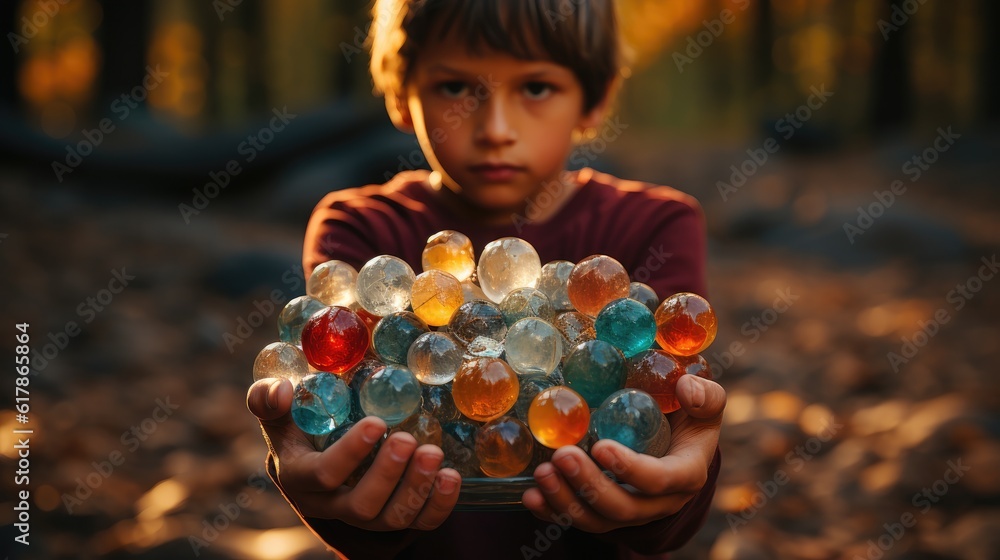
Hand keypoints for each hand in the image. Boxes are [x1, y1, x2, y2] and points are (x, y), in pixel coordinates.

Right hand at [247, 377, 461, 530]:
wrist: (317, 457)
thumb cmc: (301, 427)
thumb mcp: (281, 414)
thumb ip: (268, 400)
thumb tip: (281, 390)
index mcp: (301, 479)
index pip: (323, 475)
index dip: (350, 453)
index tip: (376, 422)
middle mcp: (331, 505)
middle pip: (360, 506)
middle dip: (387, 475)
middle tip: (409, 440)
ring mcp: (364, 517)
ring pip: (390, 519)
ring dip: (416, 489)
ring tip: (434, 454)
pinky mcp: (393, 518)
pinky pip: (418, 524)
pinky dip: (438, 506)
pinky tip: (451, 477)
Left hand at [522, 374, 725, 532]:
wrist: (676, 444)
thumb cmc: (688, 418)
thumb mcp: (706, 405)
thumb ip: (706, 395)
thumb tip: (687, 387)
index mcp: (685, 474)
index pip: (660, 481)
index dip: (631, 470)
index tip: (602, 446)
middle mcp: (659, 503)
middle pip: (623, 507)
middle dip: (590, 485)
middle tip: (562, 455)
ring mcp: (631, 513)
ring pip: (598, 521)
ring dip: (566, 501)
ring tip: (542, 474)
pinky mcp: (606, 515)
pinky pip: (579, 521)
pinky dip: (553, 512)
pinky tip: (531, 496)